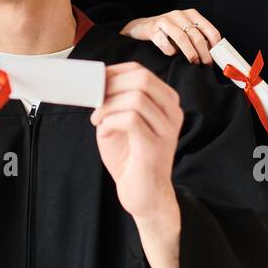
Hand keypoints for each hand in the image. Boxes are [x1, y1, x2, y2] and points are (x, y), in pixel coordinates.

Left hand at [91, 62, 182, 219]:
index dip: (114, 72)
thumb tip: (96, 81)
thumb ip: (115, 101)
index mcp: (166, 102)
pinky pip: (131, 120)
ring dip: (108, 106)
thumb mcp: (120, 122)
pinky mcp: (156, 147)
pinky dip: (111, 121)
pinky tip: (104, 131)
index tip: (95, 83)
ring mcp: (167, 130)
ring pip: (136, 98)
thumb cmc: (130, 157)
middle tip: (95, 102)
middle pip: (142, 79)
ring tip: (97, 120)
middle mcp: (172, 112)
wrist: (143, 195)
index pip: (141, 71)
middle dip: (111, 86)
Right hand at [120, 9, 220, 64]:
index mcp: (191, 14)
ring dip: (189, 52)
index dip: (215, 45)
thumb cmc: (168, 31)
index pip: (209, 29)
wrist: (143, 27)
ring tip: (193, 61)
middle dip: (203, 52)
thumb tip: (211, 54)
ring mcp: (165, 20)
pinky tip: (171, 54)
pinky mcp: (153, 28)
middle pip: (196, 35)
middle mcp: (179, 15)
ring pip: (181, 37)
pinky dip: (169, 50)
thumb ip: (197, 38)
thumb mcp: (185, 30)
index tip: (216, 57)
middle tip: (205, 63)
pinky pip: (164, 42)